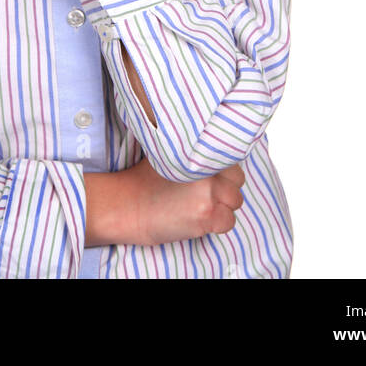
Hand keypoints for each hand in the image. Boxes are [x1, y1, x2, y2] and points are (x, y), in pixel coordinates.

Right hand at [84, 159, 244, 246]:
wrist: (128, 207)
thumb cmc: (144, 179)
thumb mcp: (166, 153)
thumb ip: (191, 148)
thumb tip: (209, 142)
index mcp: (198, 153)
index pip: (230, 158)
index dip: (223, 168)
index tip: (214, 175)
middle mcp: (207, 173)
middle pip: (237, 179)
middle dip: (226, 186)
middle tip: (208, 191)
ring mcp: (208, 196)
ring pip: (235, 201)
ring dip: (224, 205)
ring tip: (203, 205)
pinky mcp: (206, 218)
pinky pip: (229, 222)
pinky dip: (219, 223)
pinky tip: (202, 219)